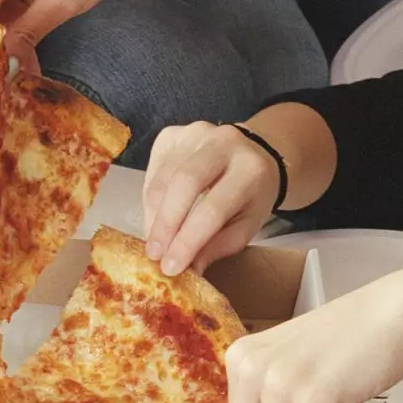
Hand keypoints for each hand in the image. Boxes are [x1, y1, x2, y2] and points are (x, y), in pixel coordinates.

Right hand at [143, 121, 280, 276]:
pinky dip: (149, 197)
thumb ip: (218, 246)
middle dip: (165, 224)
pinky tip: (155, 215)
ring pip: (164, 176)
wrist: (253, 153)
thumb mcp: (247, 224)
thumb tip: (188, 269)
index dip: (188, 240)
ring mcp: (195, 132)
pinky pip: (153, 169)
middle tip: (154, 254)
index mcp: (250, 170)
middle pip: (184, 183)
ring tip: (154, 240)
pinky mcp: (173, 133)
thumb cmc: (251, 195)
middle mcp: (224, 142)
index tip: (171, 267)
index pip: (213, 208)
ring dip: (154, 214)